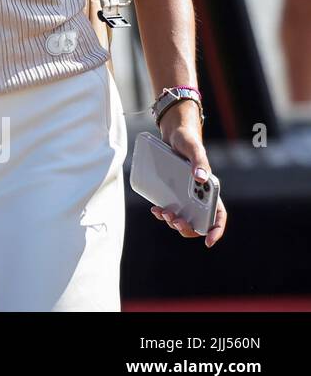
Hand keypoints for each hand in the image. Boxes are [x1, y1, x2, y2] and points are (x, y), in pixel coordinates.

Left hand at [150, 100, 225, 246]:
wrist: (172, 133)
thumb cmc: (187, 140)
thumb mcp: (193, 149)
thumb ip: (199, 162)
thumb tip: (201, 178)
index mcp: (210, 189)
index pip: (219, 214)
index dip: (216, 230)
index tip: (209, 241)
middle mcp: (199, 195)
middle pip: (199, 222)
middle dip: (188, 228)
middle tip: (175, 221)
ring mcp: (185, 195)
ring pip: (184, 218)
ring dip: (174, 222)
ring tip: (162, 213)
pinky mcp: (173, 192)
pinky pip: (171, 209)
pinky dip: (164, 213)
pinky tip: (156, 209)